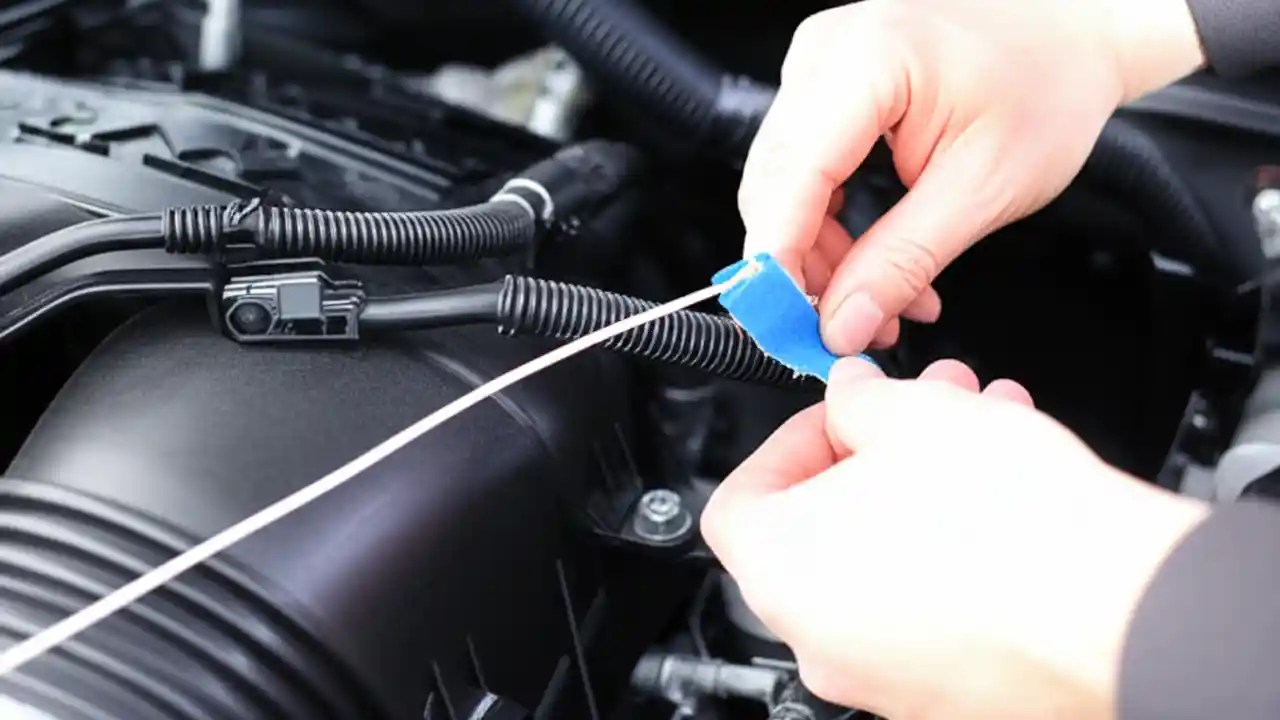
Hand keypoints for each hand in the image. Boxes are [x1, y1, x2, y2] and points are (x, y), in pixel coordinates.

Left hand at [701, 358, 1208, 718]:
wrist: (1124, 613)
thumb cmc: (1011, 525)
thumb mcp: (914, 415)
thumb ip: (859, 399)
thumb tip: (851, 396)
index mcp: (778, 569)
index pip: (741, 499)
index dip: (792, 442)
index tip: (843, 418)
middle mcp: (819, 639)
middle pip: (820, 528)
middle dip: (876, 456)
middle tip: (923, 415)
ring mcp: (883, 679)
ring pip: (884, 565)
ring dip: (922, 496)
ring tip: (984, 443)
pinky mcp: (947, 700)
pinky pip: (929, 613)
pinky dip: (954, 556)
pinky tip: (1010, 505)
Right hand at [738, 0, 1205, 353]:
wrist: (1073, 37)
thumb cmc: (1048, 86)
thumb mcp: (983, 190)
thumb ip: (903, 261)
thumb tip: (842, 321)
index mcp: (865, 61)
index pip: (790, 180)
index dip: (778, 263)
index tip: (787, 329)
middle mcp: (826, 53)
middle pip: (774, 187)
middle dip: (804, 269)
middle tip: (848, 326)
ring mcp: (820, 63)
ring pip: (783, 187)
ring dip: (821, 254)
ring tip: (881, 300)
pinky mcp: (826, 84)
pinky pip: (803, 170)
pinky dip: (830, 223)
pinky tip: (872, 258)